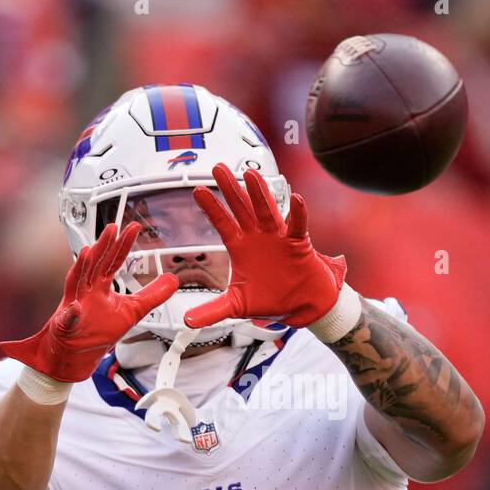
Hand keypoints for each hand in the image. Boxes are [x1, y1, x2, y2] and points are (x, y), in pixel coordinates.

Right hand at [0, 223, 178, 382]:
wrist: (76, 355)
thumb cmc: (99, 331)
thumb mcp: (133, 311)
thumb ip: (152, 295)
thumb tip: (173, 281)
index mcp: (101, 286)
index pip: (113, 261)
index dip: (123, 245)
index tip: (133, 227)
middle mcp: (87, 292)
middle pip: (95, 265)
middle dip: (103, 246)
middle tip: (112, 228)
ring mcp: (74, 306)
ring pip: (76, 283)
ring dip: (82, 268)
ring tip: (89, 252)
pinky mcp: (66, 325)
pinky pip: (68, 319)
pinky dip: (71, 314)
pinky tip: (75, 307)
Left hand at [184, 164, 345, 329]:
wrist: (301, 305)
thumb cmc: (271, 299)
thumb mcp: (237, 306)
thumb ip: (213, 310)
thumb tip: (187, 321)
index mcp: (241, 248)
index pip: (222, 223)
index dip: (211, 208)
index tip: (197, 191)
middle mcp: (257, 237)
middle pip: (241, 208)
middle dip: (230, 189)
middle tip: (217, 168)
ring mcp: (278, 238)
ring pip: (267, 211)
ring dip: (259, 194)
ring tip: (250, 176)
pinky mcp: (298, 244)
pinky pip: (298, 226)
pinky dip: (298, 212)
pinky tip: (296, 198)